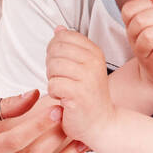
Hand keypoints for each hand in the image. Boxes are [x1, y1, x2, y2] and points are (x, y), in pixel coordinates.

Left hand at [45, 27, 116, 145]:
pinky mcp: (79, 93)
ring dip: (53, 80)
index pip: (64, 36)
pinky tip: (64, 98)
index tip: (64, 65)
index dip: (55, 50)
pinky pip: (53, 85)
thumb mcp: (83, 66)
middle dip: (52, 65)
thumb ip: (71, 47)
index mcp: (95, 52)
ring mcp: (88, 77)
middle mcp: (93, 62)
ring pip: (53, 66)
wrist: (101, 123)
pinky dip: (54, 93)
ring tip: (65, 89)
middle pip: (56, 50)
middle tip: (64, 79)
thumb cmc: (89, 96)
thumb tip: (58, 29)